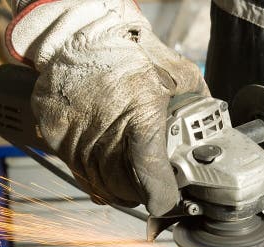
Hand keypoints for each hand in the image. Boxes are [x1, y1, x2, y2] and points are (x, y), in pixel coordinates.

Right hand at [7, 0, 206, 215]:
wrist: (81, 30)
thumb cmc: (130, 50)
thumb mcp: (177, 74)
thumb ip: (197, 104)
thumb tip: (209, 127)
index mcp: (140, 118)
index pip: (151, 179)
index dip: (163, 196)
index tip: (168, 198)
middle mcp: (104, 131)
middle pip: (125, 188)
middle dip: (140, 193)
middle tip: (150, 189)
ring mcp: (75, 134)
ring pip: (99, 182)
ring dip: (116, 187)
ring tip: (128, 180)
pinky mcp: (54, 132)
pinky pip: (75, 167)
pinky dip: (91, 172)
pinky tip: (103, 165)